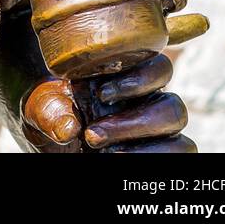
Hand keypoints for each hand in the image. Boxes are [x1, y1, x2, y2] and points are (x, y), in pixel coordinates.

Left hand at [20, 54, 195, 151]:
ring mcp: (157, 130)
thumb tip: (69, 128)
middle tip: (92, 134)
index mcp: (126, 77)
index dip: (140, 78)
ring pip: (178, 132)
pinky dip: (154, 157)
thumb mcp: (42, 108)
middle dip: (133, 123)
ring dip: (143, 144)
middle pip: (172, 105)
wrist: (53, 140)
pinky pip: (183, 150)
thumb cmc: (52, 117)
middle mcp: (148, 101)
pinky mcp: (160, 151)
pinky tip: (120, 158)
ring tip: (104, 152)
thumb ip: (50, 110)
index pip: (157, 66)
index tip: (101, 94)